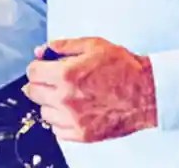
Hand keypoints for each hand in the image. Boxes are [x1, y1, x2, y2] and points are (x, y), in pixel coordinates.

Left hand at [21, 37, 157, 142]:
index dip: (38, 67)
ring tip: (67, 95)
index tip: (44, 67)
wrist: (146, 93)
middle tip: (54, 79)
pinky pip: (57, 130)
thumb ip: (64, 46)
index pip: (32, 73)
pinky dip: (61, 120)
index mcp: (66, 74)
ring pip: (44, 112)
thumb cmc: (123, 68)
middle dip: (41, 83)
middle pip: (33, 92)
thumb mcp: (93, 45)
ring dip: (50, 102)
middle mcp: (66, 98)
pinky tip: (73, 110)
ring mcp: (73, 119)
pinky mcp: (82, 134)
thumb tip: (42, 50)